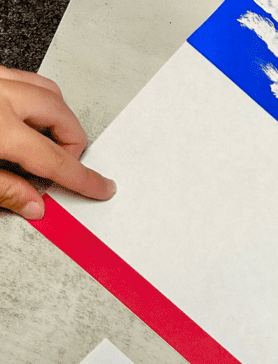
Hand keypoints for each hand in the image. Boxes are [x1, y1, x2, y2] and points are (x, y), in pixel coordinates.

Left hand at [0, 66, 114, 219]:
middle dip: (71, 142)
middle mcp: (0, 95)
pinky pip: (21, 78)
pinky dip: (32, 98)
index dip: (83, 179)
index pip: (55, 159)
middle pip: (59, 114)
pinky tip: (22, 120)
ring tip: (45, 142)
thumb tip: (33, 204)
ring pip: (44, 88)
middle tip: (61, 168)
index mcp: (0, 127)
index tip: (101, 187)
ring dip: (55, 116)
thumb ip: (5, 190)